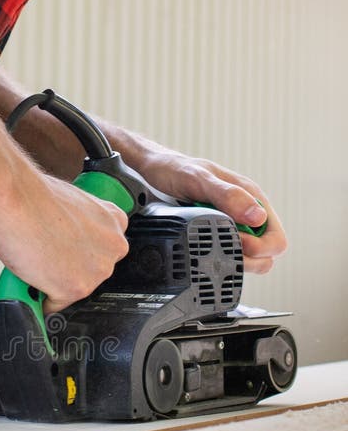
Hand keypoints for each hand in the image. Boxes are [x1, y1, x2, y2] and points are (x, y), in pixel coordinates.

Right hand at [0, 168, 129, 313]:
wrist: (12, 199)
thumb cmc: (31, 196)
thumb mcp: (71, 203)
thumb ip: (81, 224)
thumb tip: (71, 239)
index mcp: (115, 221)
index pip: (101, 250)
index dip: (78, 253)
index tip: (65, 252)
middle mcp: (113, 247)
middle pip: (90, 272)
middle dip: (68, 269)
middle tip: (44, 255)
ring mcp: (97, 270)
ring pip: (73, 289)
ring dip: (53, 283)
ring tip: (34, 261)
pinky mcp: (75, 289)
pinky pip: (54, 305)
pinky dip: (38, 297)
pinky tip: (30, 276)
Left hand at [137, 150, 287, 273]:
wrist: (155, 170)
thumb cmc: (177, 169)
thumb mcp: (199, 180)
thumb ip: (228, 196)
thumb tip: (258, 217)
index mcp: (252, 197)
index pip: (276, 239)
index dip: (260, 249)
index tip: (237, 243)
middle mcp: (247, 212)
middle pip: (267, 254)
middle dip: (250, 259)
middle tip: (224, 249)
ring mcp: (233, 224)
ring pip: (250, 258)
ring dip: (236, 260)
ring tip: (213, 249)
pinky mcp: (217, 232)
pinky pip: (229, 253)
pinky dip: (221, 258)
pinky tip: (205, 250)